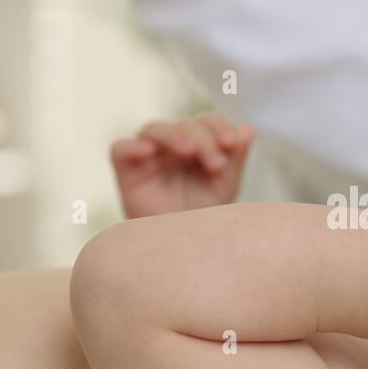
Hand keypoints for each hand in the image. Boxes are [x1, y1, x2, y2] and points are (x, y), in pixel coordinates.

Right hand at [111, 114, 254, 217]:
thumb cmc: (203, 216)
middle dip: (203, 139)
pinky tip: (148, 152)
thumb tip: (248, 130)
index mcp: (197, 144)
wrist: (182, 248)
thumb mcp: (224, 187)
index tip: (232, 144)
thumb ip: (235, 158)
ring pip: (153, 129)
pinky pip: (120, 149)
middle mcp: (172, 146)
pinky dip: (132, 146)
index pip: (206, 121)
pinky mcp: (126, 171)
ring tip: (189, 151)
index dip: (219, 126)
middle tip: (216, 164)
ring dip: (173, 135)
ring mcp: (148, 156)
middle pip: (184, 124)